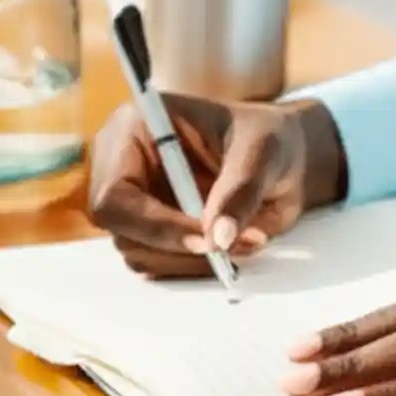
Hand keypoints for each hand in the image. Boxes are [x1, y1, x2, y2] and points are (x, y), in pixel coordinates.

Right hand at [90, 93, 345, 277]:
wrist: (280, 155)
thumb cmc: (266, 138)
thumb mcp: (263, 152)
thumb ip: (241, 191)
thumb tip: (218, 238)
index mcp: (135, 129)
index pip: (115, 194)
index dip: (155, 225)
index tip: (206, 240)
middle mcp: (121, 167)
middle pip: (122, 231)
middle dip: (178, 248)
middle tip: (235, 246)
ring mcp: (133, 202)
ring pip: (139, 254)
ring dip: (190, 261)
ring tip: (245, 240)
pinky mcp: (150, 230)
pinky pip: (158, 264)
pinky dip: (194, 266)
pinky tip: (231, 247)